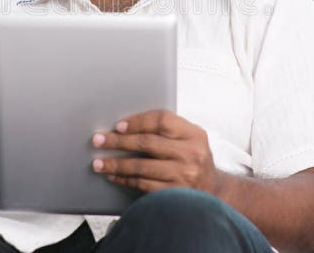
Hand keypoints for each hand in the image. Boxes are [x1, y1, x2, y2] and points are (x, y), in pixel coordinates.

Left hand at [91, 110, 220, 194]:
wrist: (215, 191)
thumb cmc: (194, 160)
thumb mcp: (189, 140)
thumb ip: (167, 131)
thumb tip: (126, 126)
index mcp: (195, 134)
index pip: (162, 120)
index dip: (137, 121)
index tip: (118, 126)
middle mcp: (192, 154)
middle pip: (147, 143)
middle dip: (118, 141)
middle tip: (99, 140)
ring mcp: (184, 176)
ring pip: (141, 167)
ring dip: (116, 164)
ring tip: (99, 163)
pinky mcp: (175, 194)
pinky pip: (143, 185)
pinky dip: (125, 180)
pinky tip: (114, 176)